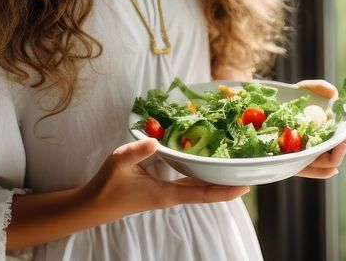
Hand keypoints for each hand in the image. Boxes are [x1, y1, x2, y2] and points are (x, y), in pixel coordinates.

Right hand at [82, 138, 249, 218]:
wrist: (95, 205)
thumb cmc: (107, 186)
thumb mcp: (119, 163)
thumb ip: (137, 152)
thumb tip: (155, 141)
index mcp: (166, 194)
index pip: (202, 194)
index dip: (224, 191)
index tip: (245, 186)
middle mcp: (172, 196)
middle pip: (207, 191)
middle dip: (228, 182)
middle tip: (249, 168)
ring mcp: (169, 194)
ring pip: (200, 188)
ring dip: (217, 179)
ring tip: (235, 164)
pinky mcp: (164, 190)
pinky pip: (190, 183)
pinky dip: (202, 175)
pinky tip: (209, 164)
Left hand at [293, 79, 345, 178]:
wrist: (261, 106)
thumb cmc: (285, 98)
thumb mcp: (303, 89)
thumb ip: (319, 87)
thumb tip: (334, 94)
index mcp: (320, 131)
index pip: (338, 138)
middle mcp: (314, 145)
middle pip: (334, 151)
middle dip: (345, 146)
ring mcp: (303, 155)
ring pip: (325, 164)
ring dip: (336, 158)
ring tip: (342, 148)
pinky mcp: (291, 163)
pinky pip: (309, 171)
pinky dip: (322, 172)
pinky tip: (332, 170)